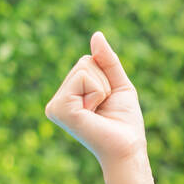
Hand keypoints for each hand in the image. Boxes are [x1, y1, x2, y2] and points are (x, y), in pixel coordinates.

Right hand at [44, 32, 147, 169]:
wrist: (128, 148)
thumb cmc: (125, 122)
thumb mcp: (118, 85)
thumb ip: (107, 61)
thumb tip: (96, 35)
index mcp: (69, 95)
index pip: (87, 61)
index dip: (106, 77)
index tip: (108, 102)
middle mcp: (58, 100)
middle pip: (84, 62)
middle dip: (105, 82)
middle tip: (105, 107)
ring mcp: (55, 105)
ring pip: (84, 68)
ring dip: (103, 88)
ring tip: (100, 110)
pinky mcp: (59, 108)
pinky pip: (84, 79)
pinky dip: (98, 92)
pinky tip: (94, 113)